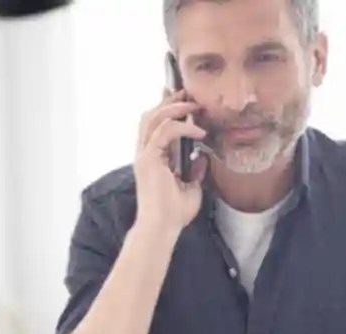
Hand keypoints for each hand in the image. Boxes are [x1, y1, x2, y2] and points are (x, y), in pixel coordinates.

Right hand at [133, 89, 208, 236]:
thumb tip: (202, 158)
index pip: (154, 125)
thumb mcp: (190, 188)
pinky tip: (199, 132)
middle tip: (189, 93)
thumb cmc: (173, 214)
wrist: (161, 227)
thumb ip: (194, 172)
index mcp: (151, 158)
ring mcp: (144, 155)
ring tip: (194, 106)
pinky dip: (184, 127)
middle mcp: (143, 153)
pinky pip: (165, 131)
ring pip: (153, 117)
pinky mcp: (148, 159)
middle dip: (169, 101)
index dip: (167, 108)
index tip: (185, 100)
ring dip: (175, 108)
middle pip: (150, 115)